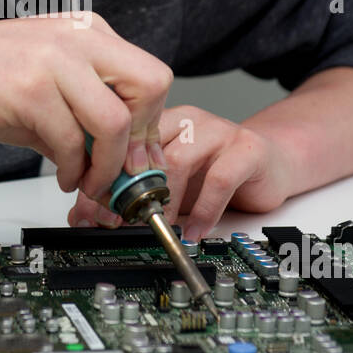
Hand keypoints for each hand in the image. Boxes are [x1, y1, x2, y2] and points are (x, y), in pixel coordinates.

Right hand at [0, 12, 173, 199]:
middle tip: (122, 169)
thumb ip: (87, 113)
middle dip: (141, 138)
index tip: (137, 156)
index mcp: (86, 30)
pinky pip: (71, 143)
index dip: (149, 124)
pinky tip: (61, 176)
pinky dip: (72, 171)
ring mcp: (52, 59)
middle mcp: (75, 37)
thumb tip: (127, 158)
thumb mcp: (45, 85)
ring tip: (88, 182)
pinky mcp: (28, 90)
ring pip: (115, 121)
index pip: (151, 75)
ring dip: (107, 166)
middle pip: (151, 85)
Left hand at [66, 104, 295, 237]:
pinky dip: (203, 210)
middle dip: (125, 194)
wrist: (271, 162)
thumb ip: (130, 197)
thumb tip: (82, 217)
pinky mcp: (248, 148)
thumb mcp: (169, 185)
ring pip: (179, 161)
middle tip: (117, 223)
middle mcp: (187, 121)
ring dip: (163, 202)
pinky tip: (195, 230)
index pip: (122, 145)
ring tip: (157, 228)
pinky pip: (220, 179)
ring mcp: (218, 131)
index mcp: (161, 123)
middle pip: (146, 152)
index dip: (101, 180)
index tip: (87, 211)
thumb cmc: (216, 172)